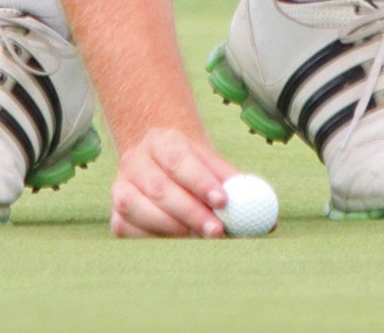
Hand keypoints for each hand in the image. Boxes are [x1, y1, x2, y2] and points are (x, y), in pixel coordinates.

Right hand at [110, 127, 238, 238]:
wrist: (158, 165)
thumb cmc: (191, 169)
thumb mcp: (211, 165)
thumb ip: (235, 185)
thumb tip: (268, 218)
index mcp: (161, 140)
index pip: (179, 159)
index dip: (200, 181)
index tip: (223, 201)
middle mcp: (135, 159)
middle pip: (160, 187)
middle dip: (191, 212)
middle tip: (216, 231)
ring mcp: (120, 186)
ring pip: (138, 208)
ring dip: (171, 227)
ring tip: (198, 239)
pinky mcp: (115, 213)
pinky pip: (127, 228)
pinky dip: (152, 237)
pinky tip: (175, 242)